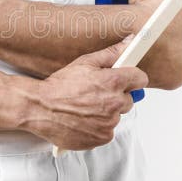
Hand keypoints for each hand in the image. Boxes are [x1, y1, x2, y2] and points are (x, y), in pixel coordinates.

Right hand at [19, 40, 147, 150]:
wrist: (41, 108)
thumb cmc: (60, 86)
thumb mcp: (84, 63)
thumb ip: (111, 53)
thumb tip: (129, 42)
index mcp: (113, 82)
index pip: (140, 79)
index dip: (132, 78)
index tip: (125, 79)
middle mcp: (114, 104)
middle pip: (129, 100)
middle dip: (117, 96)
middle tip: (97, 93)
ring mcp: (109, 123)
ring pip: (117, 116)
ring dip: (106, 113)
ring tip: (86, 107)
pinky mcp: (102, 138)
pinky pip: (108, 131)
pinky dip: (99, 127)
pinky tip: (84, 119)